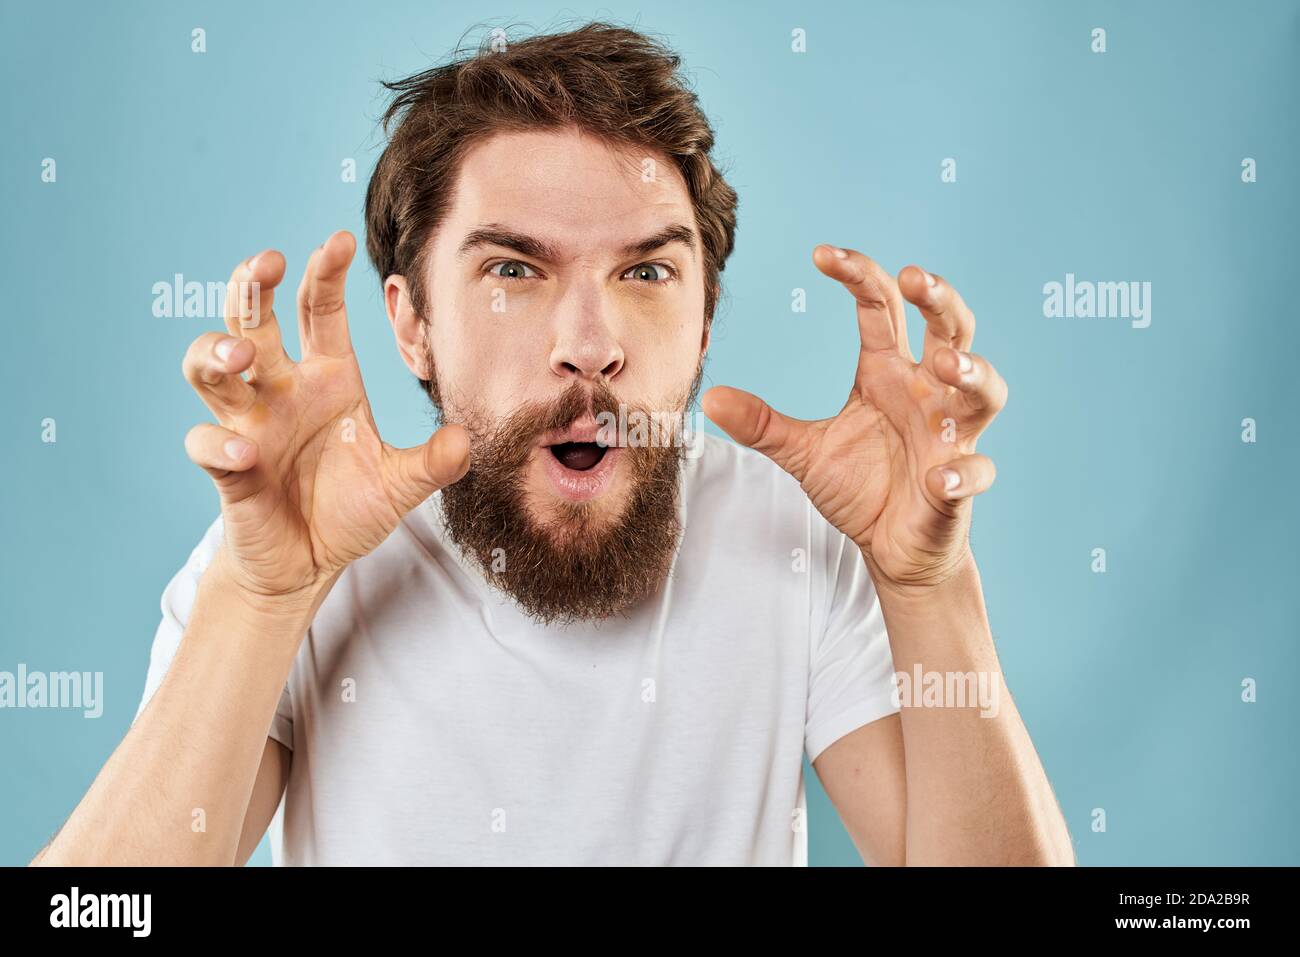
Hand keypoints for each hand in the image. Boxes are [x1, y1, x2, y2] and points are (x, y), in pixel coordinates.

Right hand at [181, 231, 468, 600]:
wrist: (310, 564)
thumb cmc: (349, 511)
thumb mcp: (400, 486)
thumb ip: (433, 463)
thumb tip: (466, 441)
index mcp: (327, 379)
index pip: (318, 311)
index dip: (324, 274)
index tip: (338, 240)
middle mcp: (282, 390)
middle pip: (251, 320)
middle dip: (250, 287)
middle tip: (264, 263)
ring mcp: (249, 424)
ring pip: (209, 368)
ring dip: (215, 351)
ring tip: (239, 354)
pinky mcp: (228, 467)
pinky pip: (207, 442)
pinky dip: (219, 442)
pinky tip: (244, 452)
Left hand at [703, 245, 1007, 588]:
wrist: (893, 548)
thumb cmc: (861, 488)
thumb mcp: (803, 452)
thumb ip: (763, 424)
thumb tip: (710, 397)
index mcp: (888, 372)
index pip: (881, 308)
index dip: (858, 275)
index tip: (821, 254)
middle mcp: (926, 392)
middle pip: (951, 328)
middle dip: (939, 299)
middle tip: (915, 277)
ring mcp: (949, 436)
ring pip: (982, 392)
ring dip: (971, 372)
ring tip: (945, 363)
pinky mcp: (959, 483)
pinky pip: (975, 470)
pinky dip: (963, 472)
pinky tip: (940, 476)